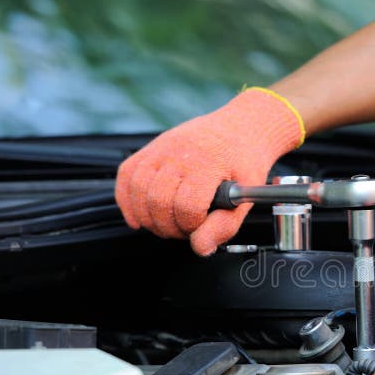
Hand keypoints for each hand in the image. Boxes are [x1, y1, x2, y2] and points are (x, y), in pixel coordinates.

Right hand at [115, 88, 304, 255]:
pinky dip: (127, 200)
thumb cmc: (245, 161)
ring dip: (147, 217)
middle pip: (157, 200)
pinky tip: (139, 216)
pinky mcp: (151, 147)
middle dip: (169, 226)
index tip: (201, 226)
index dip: (191, 225)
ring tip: (167, 223)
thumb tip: (200, 248)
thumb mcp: (247, 196)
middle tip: (184, 229)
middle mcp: (180, 152)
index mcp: (208, 163)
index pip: (186, 205)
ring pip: (137, 190)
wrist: (242, 127)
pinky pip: (127, 175)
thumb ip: (224, 225)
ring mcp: (162, 147)